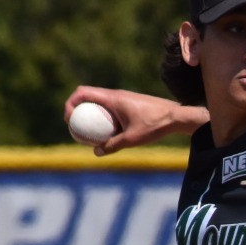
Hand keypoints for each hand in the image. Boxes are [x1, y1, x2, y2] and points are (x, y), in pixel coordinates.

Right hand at [63, 87, 205, 154]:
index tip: (68, 119)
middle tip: (72, 125)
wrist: (176, 116)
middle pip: (88, 95)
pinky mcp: (129, 102)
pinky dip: (101, 115)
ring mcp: (122, 97)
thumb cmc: (155, 126)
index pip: (83, 92)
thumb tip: (96, 152)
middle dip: (75, 107)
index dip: (70, 103)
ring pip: (98, 100)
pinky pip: (108, 106)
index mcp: (113, 97)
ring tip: (85, 130)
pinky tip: (104, 131)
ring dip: (88, 111)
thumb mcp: (132, 139)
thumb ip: (112, 145)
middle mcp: (116, 94)